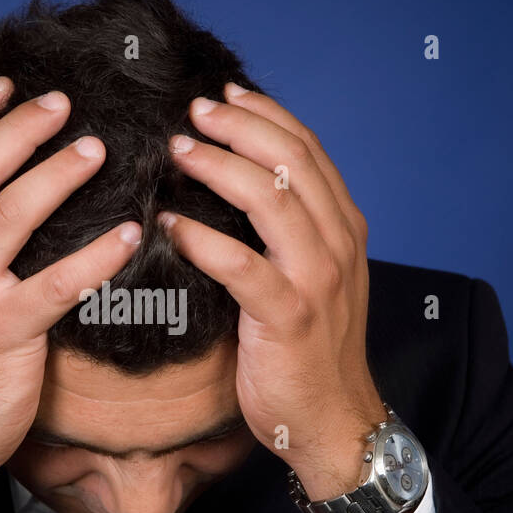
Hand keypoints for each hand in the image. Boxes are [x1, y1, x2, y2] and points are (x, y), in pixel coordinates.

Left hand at [160, 82, 385, 506]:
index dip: (265, 113)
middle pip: (289, 161)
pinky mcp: (288, 317)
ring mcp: (316, 279)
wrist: (333, 420)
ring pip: (269, 200)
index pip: (307, 149)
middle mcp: (337, 243)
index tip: (224, 92)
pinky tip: (169, 224)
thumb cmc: (310, 349)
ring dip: (218, 167)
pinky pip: (241, 265)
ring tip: (177, 151)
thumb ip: (289, 230)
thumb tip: (239, 182)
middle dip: (237, 125)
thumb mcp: (312, 276)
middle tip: (191, 110)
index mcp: (343, 227)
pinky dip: (202, 239)